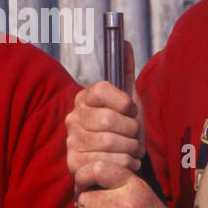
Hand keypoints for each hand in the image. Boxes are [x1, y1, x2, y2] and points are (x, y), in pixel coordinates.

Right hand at [65, 40, 145, 178]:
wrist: (122, 163)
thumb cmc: (125, 130)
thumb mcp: (130, 100)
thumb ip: (126, 71)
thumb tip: (125, 42)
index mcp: (84, 98)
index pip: (100, 89)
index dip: (122, 101)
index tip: (131, 110)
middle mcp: (72, 118)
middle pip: (108, 119)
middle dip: (131, 130)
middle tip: (136, 136)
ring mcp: (71, 141)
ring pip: (110, 142)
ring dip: (131, 149)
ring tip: (134, 151)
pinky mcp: (73, 164)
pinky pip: (106, 162)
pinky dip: (124, 164)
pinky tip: (127, 164)